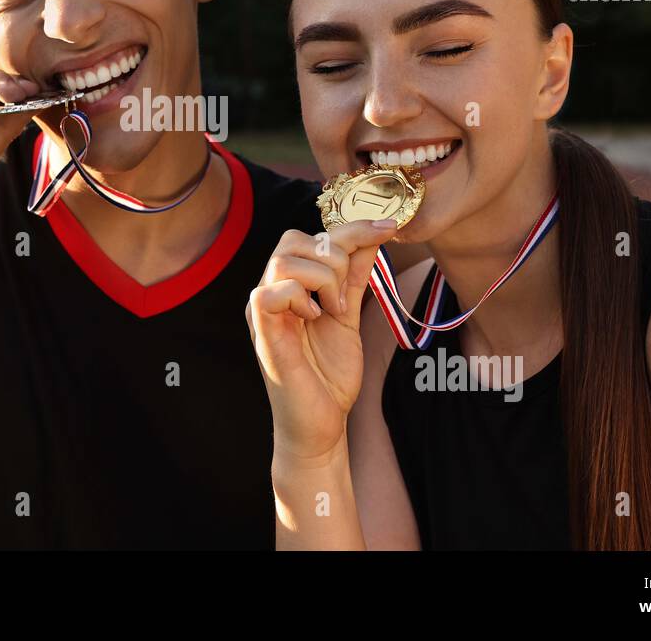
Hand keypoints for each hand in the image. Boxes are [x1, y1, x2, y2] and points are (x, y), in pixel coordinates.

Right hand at [246, 220, 399, 462]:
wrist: (322, 424)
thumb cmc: (329, 375)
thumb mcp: (350, 317)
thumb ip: (355, 279)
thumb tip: (371, 239)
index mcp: (290, 286)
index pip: (312, 237)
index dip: (351, 228)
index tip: (389, 227)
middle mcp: (271, 292)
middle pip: (293, 239)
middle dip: (334, 257)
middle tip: (346, 296)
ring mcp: (262, 311)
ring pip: (285, 260)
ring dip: (322, 279)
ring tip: (334, 310)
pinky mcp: (261, 331)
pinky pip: (271, 292)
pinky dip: (301, 298)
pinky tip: (316, 319)